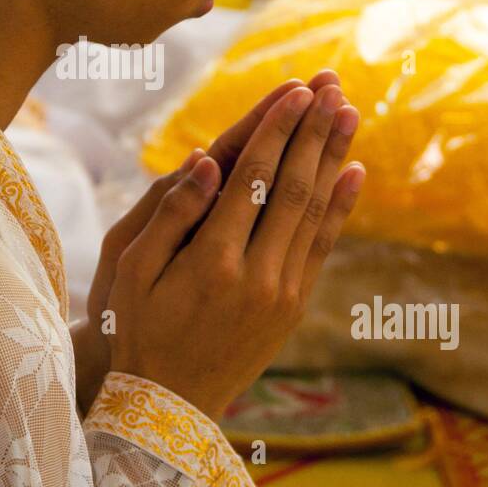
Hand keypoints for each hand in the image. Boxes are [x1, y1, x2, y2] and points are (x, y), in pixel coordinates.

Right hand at [105, 76, 363, 420]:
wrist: (169, 401)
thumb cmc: (137, 328)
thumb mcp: (134, 272)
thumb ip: (171, 213)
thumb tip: (205, 157)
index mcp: (211, 261)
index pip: (253, 178)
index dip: (276, 130)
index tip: (295, 90)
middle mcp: (256, 275)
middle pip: (293, 187)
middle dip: (313, 130)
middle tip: (331, 85)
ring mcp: (282, 293)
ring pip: (314, 212)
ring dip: (334, 157)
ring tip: (349, 112)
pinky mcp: (293, 306)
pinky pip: (323, 246)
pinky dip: (340, 207)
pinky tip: (353, 172)